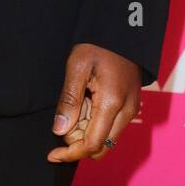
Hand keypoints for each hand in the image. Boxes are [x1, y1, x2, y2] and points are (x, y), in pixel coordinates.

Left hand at [47, 43, 140, 162]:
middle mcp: (127, 112)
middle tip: (67, 115)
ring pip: (107, 138)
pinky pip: (113, 127)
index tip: (52, 154)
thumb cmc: (98, 44)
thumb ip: (69, 100)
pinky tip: (88, 100)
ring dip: (88, 131)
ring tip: (79, 101)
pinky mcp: (132, 105)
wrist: (122, 31)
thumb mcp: (77, 67)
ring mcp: (132, 109)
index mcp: (112, 103)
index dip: (71, 153)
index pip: (92, 144)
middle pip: (101, 147)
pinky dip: (97, 123)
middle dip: (79, 141)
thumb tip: (60, 131)